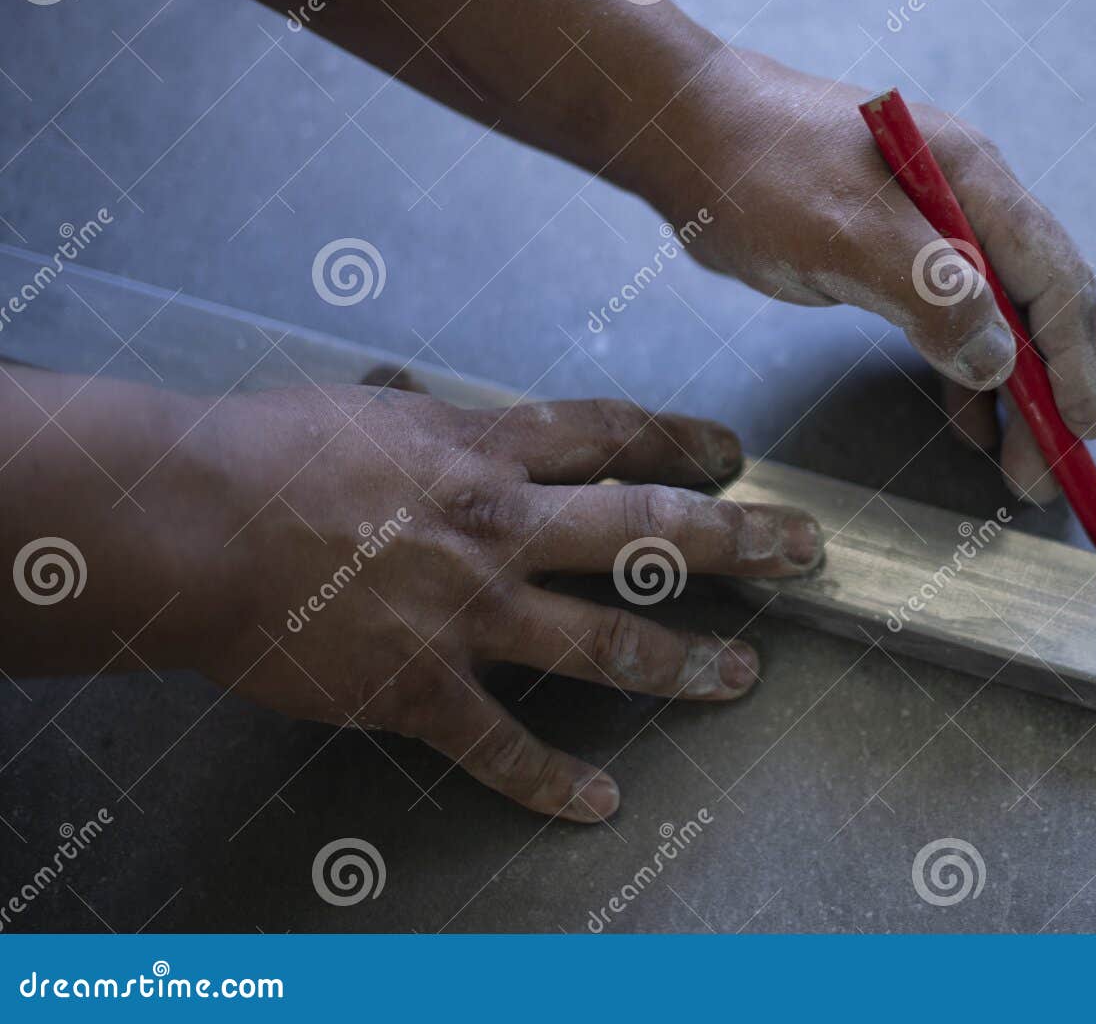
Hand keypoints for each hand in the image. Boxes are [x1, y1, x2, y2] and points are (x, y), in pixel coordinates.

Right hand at [150, 386, 821, 821]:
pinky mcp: (422, 687)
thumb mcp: (354, 412)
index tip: (733, 456)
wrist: (188, 523)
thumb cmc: (259, 454)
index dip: (683, 444)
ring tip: (743, 674)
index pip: (613, 438)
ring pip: (607, 643)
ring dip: (685, 663)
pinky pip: (502, 746)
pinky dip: (552, 783)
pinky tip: (600, 805)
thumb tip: (410, 394)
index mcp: (485, 453)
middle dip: (740, 542)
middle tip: (804, 549)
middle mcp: (500, 528)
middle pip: (649, 532)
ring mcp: (469, 612)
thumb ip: (410, 415)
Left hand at [657, 49, 1095, 503]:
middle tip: (1048, 473)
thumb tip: (1000, 359)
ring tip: (1019, 467)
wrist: (690, 134)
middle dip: (1054, 390)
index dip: (1077, 359)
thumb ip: (928, 291)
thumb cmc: (760, 171)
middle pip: (1040, 304)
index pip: (1055, 278)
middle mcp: (969, 201)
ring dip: (1016, 393)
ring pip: (1001, 320)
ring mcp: (934, 229)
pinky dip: (970, 375)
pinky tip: (972, 422)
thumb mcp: (842, 234)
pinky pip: (955, 323)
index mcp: (974, 179)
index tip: (1083, 429)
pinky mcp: (897, 256)